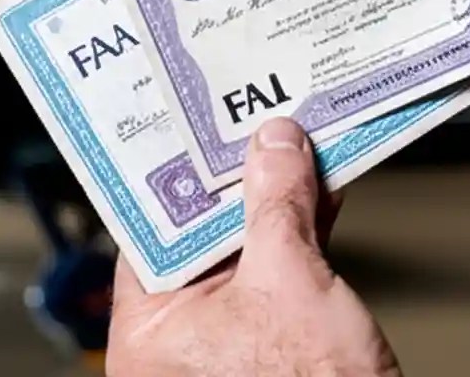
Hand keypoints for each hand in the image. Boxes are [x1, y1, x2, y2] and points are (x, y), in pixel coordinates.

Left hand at [107, 117, 400, 376]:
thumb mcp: (290, 281)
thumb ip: (278, 206)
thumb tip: (274, 145)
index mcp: (148, 332)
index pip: (151, 229)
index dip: (178, 172)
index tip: (197, 125)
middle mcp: (178, 340)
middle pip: (201, 235)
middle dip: (236, 181)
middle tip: (249, 124)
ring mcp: (225, 344)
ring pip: (244, 252)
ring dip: (276, 202)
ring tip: (296, 147)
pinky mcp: (269, 345)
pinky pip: (276, 275)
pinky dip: (299, 237)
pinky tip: (321, 195)